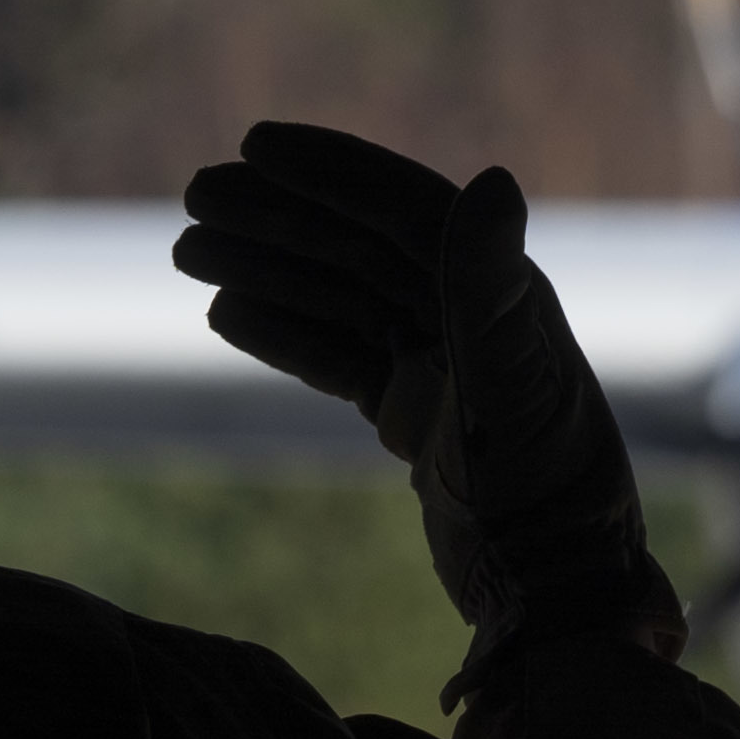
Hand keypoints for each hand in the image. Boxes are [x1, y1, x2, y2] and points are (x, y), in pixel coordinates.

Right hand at [176, 124, 678, 661]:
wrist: (554, 594)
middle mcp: (472, 317)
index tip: (252, 144)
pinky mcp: (419, 415)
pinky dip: (285, 334)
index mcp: (502, 294)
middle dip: (278, 216)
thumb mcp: (509, 393)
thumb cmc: (543, 497)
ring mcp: (442, 366)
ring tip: (185, 251)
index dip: (331, 171)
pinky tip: (225, 312)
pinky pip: (340, 355)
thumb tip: (492, 179)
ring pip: (339, 297)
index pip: (405, 209)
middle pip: (359, 245)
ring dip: (266, 268)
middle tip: (192, 197)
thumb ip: (489, 291)